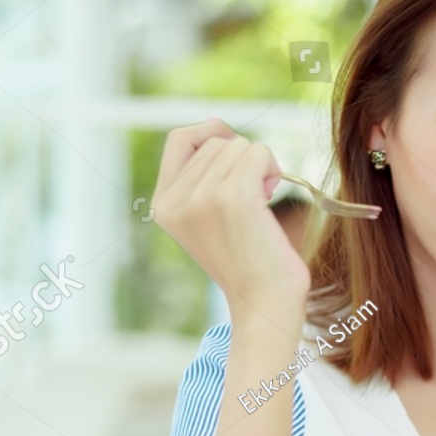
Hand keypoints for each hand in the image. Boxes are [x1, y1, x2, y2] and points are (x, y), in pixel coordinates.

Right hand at [149, 118, 309, 316]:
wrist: (264, 303)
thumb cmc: (247, 261)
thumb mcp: (208, 219)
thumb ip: (202, 179)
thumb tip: (220, 131)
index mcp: (163, 204)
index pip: (180, 139)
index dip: (211, 134)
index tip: (237, 152)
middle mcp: (176, 199)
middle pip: (216, 140)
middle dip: (243, 160)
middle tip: (255, 197)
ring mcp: (203, 197)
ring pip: (240, 146)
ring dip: (261, 166)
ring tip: (262, 204)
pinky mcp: (235, 198)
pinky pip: (259, 153)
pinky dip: (272, 168)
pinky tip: (271, 196)